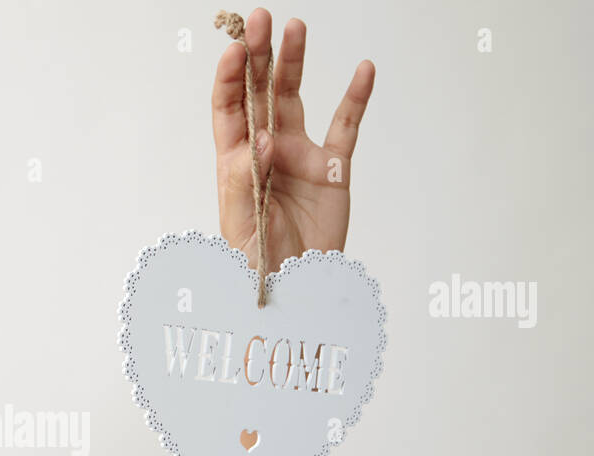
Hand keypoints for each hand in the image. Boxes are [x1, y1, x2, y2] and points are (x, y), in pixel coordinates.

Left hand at [212, 8, 374, 272]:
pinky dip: (356, 98)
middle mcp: (267, 152)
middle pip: (259, 94)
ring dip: (293, 63)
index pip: (229, 111)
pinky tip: (364, 70)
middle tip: (260, 20)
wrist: (294, 291)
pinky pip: (346, 127)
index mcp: (237, 164)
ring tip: (295, 28)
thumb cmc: (257, 265)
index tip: (235, 50)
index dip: (230, 79)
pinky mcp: (331, 169)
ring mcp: (299, 156)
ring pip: (296, 99)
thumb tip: (261, 139)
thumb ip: (244, 182)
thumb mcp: (239, 226)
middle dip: (258, 55)